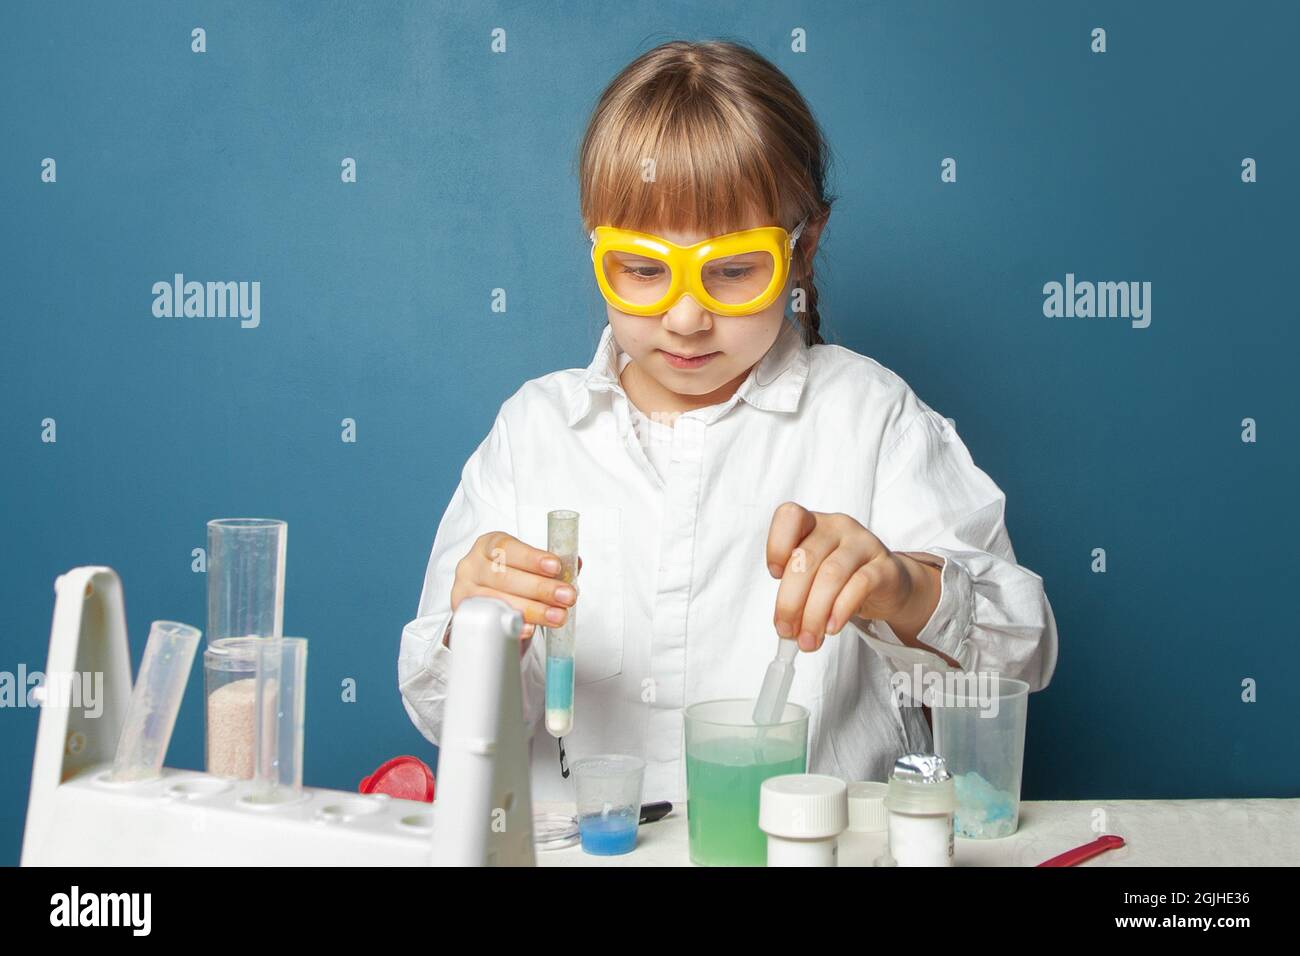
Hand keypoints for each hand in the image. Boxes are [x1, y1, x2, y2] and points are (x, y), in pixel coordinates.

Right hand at [447, 531, 580, 651]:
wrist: (486, 603)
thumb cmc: (509, 578)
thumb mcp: (527, 565)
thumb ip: (551, 564)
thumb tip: (575, 565)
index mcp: (488, 545)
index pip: (507, 547)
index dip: (532, 558)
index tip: (556, 566)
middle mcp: (472, 566)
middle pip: (504, 577)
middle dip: (540, 588)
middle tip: (567, 596)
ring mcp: (465, 592)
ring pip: (498, 601)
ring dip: (532, 610)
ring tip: (557, 616)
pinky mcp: (465, 616)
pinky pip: (489, 623)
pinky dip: (512, 626)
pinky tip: (530, 628)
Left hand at [765, 502, 939, 651]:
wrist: (888, 584)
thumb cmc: (842, 579)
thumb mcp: (813, 579)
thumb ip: (795, 595)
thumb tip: (784, 628)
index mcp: (813, 523)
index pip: (790, 516)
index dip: (776, 544)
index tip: (774, 575)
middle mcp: (837, 527)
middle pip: (806, 558)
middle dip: (790, 601)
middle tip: (786, 631)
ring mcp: (863, 543)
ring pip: (831, 574)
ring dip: (814, 613)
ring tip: (808, 639)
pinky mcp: (885, 566)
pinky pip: (860, 585)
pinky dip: (841, 610)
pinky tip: (832, 627)